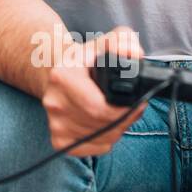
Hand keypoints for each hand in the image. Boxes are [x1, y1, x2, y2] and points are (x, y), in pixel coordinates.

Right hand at [42, 27, 146, 156]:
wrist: (54, 73)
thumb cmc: (84, 61)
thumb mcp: (104, 43)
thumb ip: (123, 42)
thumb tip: (133, 55)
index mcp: (62, 76)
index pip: (99, 108)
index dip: (126, 110)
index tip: (137, 102)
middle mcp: (54, 102)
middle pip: (102, 125)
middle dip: (125, 119)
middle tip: (133, 108)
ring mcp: (55, 123)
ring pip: (101, 139)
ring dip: (117, 129)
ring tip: (117, 113)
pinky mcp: (58, 140)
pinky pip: (94, 149)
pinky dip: (106, 141)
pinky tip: (103, 125)